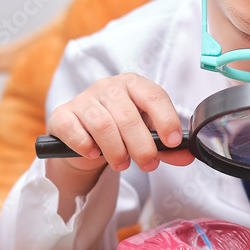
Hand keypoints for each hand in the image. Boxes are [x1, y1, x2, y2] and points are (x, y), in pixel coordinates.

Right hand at [47, 73, 194, 173]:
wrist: (83, 137)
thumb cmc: (119, 131)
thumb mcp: (145, 135)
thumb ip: (166, 146)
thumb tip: (187, 156)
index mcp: (133, 84)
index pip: (154, 95)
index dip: (166, 119)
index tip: (173, 142)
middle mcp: (108, 86)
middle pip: (128, 116)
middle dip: (142, 146)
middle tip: (148, 164)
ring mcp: (83, 99)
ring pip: (103, 125)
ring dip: (116, 151)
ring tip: (122, 165)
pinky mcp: (62, 115)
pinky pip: (74, 130)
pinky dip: (86, 146)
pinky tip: (94, 154)